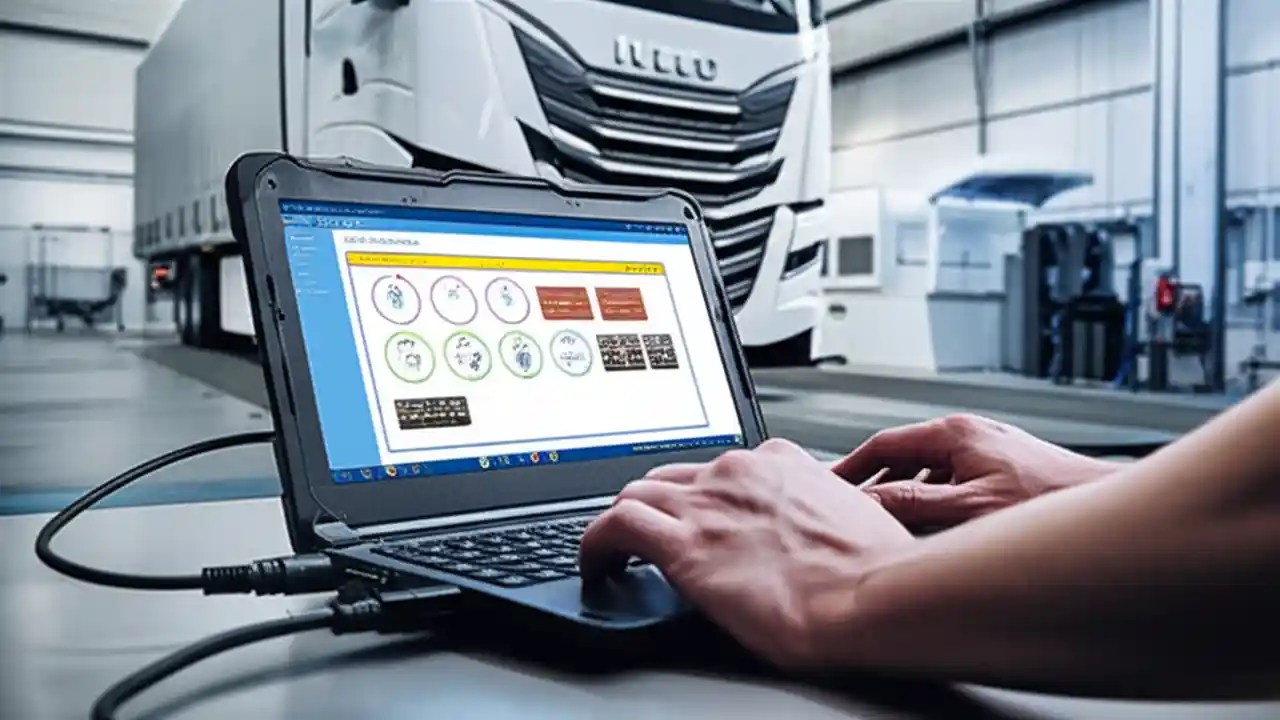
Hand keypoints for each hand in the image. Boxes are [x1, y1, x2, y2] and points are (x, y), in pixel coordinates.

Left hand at [579, 439, 913, 667]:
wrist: (875, 594)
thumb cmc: (877, 569)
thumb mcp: (852, 518)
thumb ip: (819, 516)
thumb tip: (815, 541)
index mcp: (779, 462)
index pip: (721, 468)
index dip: (703, 496)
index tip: (701, 517)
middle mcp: (736, 472)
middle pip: (671, 477)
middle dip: (659, 505)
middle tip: (652, 537)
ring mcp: (706, 504)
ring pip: (636, 494)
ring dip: (625, 522)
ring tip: (618, 554)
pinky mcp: (683, 544)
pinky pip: (614, 528)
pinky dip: (595, 545)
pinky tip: (595, 567)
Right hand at [833, 414, 1119, 527]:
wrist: (1109, 507)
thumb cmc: (1052, 503)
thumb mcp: (968, 508)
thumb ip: (913, 503)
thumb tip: (867, 502)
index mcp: (956, 433)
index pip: (883, 444)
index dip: (850, 468)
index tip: (828, 486)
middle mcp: (970, 435)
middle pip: (903, 458)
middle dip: (874, 484)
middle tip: (849, 509)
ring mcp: (988, 452)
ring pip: (928, 473)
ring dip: (904, 496)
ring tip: (886, 525)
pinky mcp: (1003, 471)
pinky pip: (951, 483)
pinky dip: (931, 502)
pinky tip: (932, 530)